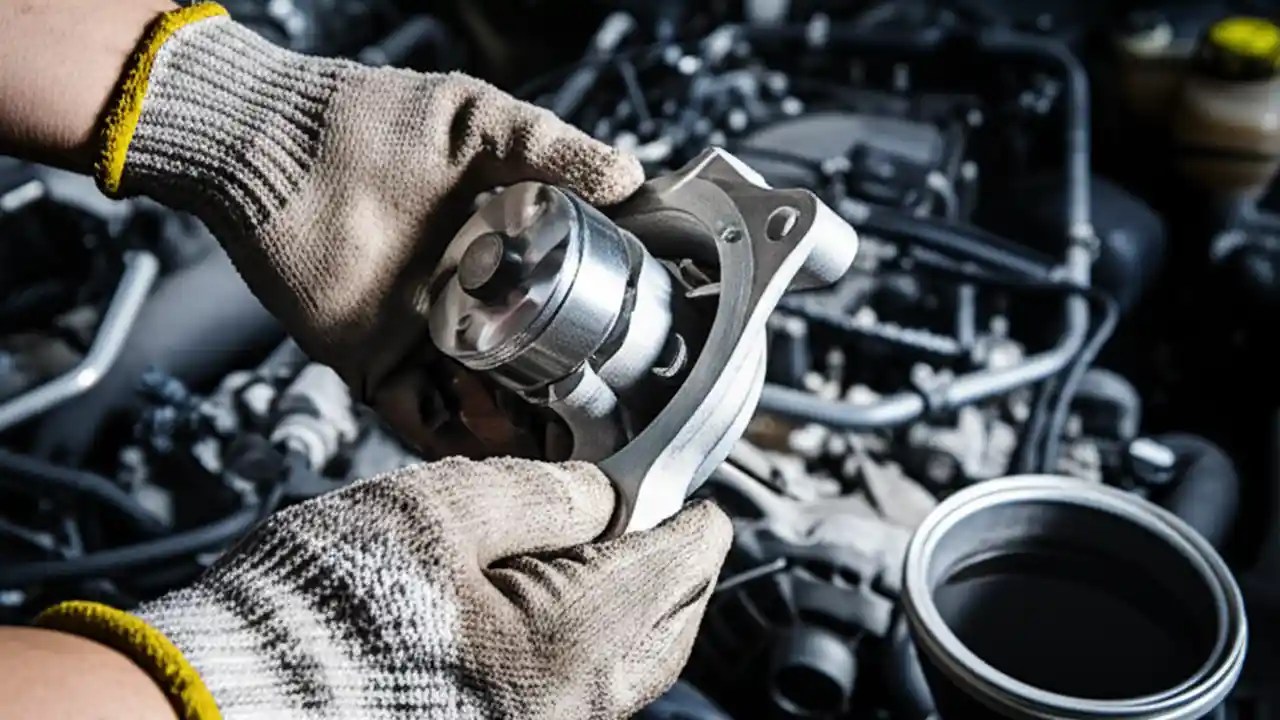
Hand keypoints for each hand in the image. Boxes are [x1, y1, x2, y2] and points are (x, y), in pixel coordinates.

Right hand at [42, 458, 731, 718]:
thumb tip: (602, 489)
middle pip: (674, 617)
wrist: (227, 703)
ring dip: (629, 594)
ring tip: (587, 538)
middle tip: (641, 502)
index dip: (687, 500)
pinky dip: (583, 632)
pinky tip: (539, 594)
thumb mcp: (439, 509)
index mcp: (577, 642)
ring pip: (631, 658)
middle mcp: (575, 706)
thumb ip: (544, 491)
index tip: (675, 471)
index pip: (688, 558)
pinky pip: (580, 686)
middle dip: (671, 553)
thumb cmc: (316, 617)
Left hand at [94, 3, 643, 456]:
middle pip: (519, 366)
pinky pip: (413, 415)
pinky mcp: (369, 360)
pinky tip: (487, 445)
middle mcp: (458, 297)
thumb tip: (631, 181)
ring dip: (507, 427)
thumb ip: (556, 153)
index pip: (555, 306)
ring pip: (472, 401)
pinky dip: (448, 436)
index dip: (587, 339)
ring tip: (545, 442)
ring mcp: (415, 334)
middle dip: (552, 400)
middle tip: (589, 424)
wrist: (273, 145)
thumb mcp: (482, 124)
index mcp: (493, 247)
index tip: (618, 364)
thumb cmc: (368, 122)